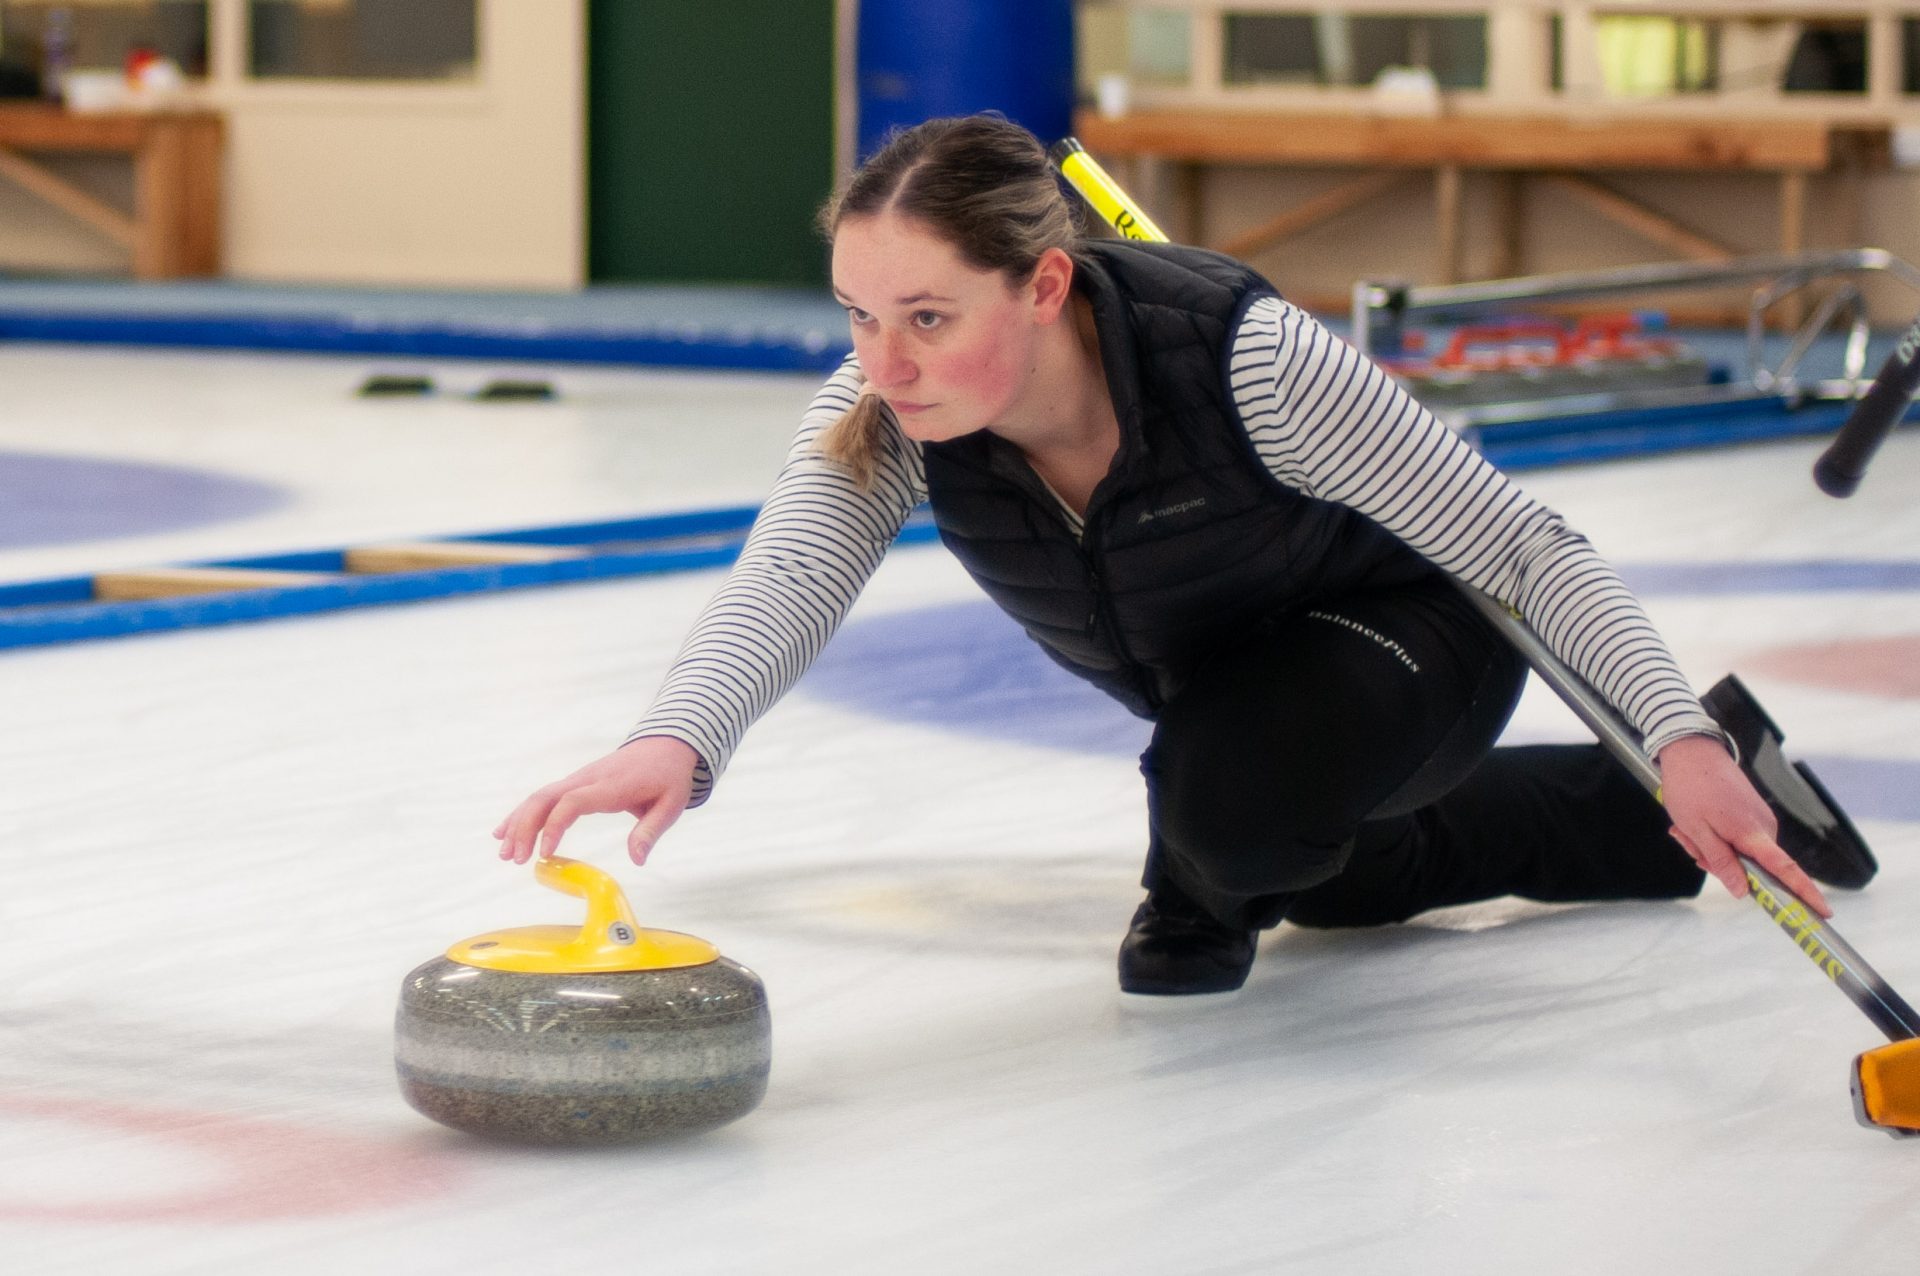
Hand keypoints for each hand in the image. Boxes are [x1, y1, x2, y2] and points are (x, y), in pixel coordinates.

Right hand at [493, 737, 699, 865]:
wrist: (665, 745)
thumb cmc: (668, 777)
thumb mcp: (671, 804)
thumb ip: (651, 831)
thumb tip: (637, 859)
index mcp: (611, 786)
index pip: (573, 802)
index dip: (554, 826)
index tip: (544, 853)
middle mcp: (588, 779)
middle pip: (546, 798)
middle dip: (525, 827)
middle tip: (514, 859)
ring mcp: (579, 779)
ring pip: (540, 797)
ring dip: (519, 823)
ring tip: (505, 854)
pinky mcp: (576, 783)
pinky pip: (545, 797)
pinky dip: (524, 814)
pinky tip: (506, 832)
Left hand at [1656, 734, 1830, 916]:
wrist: (1692, 748)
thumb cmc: (1690, 788)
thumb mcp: (1696, 830)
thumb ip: (1720, 862)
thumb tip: (1743, 892)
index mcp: (1753, 834)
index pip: (1786, 871)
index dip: (1805, 894)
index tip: (1825, 913)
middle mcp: (1764, 828)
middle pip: (1749, 867)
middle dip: (1716, 862)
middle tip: (1686, 838)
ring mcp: (1759, 819)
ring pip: (1737, 852)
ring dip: (1710, 846)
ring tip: (1686, 824)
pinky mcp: (1751, 812)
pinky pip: (1735, 837)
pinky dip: (1714, 835)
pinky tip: (1694, 819)